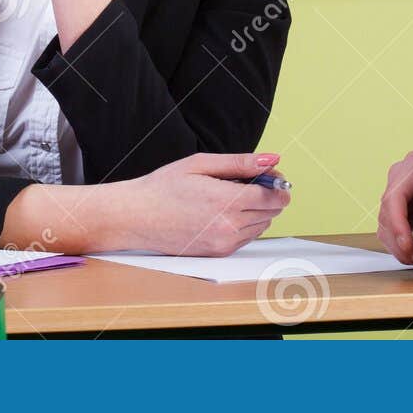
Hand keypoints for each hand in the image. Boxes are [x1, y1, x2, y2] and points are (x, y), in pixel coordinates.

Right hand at [116, 152, 291, 256]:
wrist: (135, 217)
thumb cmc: (163, 187)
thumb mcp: (200, 164)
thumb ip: (240, 163)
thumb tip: (272, 159)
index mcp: (225, 201)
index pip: (273, 197)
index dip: (277, 184)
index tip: (271, 175)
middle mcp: (228, 227)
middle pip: (272, 212)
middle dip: (268, 195)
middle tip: (249, 181)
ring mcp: (224, 243)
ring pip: (261, 226)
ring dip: (256, 210)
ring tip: (230, 196)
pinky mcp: (218, 253)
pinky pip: (246, 237)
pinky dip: (244, 223)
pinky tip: (223, 212)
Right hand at [377, 137, 412, 266]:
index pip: (394, 195)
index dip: (396, 222)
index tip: (406, 243)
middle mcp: (402, 179)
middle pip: (387, 214)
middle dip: (400, 241)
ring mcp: (403, 195)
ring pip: (387, 226)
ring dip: (401, 248)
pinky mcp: (409, 210)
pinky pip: (397, 231)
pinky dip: (406, 248)